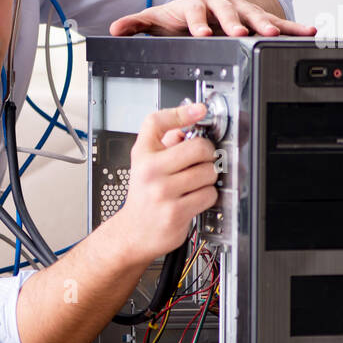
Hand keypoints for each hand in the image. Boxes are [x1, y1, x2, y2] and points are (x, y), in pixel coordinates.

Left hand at [109, 0, 317, 37]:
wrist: (207, 3)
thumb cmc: (182, 14)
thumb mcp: (158, 19)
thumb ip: (137, 24)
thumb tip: (114, 28)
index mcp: (197, 5)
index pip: (196, 12)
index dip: (198, 22)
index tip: (200, 32)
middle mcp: (221, 5)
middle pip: (229, 13)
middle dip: (235, 23)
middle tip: (242, 33)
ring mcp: (241, 10)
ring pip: (255, 16)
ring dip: (266, 24)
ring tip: (275, 34)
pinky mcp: (259, 18)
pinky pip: (278, 22)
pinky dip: (293, 27)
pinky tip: (310, 31)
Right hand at [113, 101, 218, 264]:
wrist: (134, 232)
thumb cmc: (144, 197)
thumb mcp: (145, 164)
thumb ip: (165, 142)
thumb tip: (186, 124)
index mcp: (142, 155)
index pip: (157, 122)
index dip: (182, 112)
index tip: (199, 110)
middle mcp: (150, 171)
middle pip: (197, 147)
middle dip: (207, 153)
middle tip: (202, 159)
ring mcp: (162, 192)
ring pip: (207, 172)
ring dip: (208, 177)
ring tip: (196, 182)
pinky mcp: (176, 211)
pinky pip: (208, 194)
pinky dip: (207, 196)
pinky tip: (195, 198)